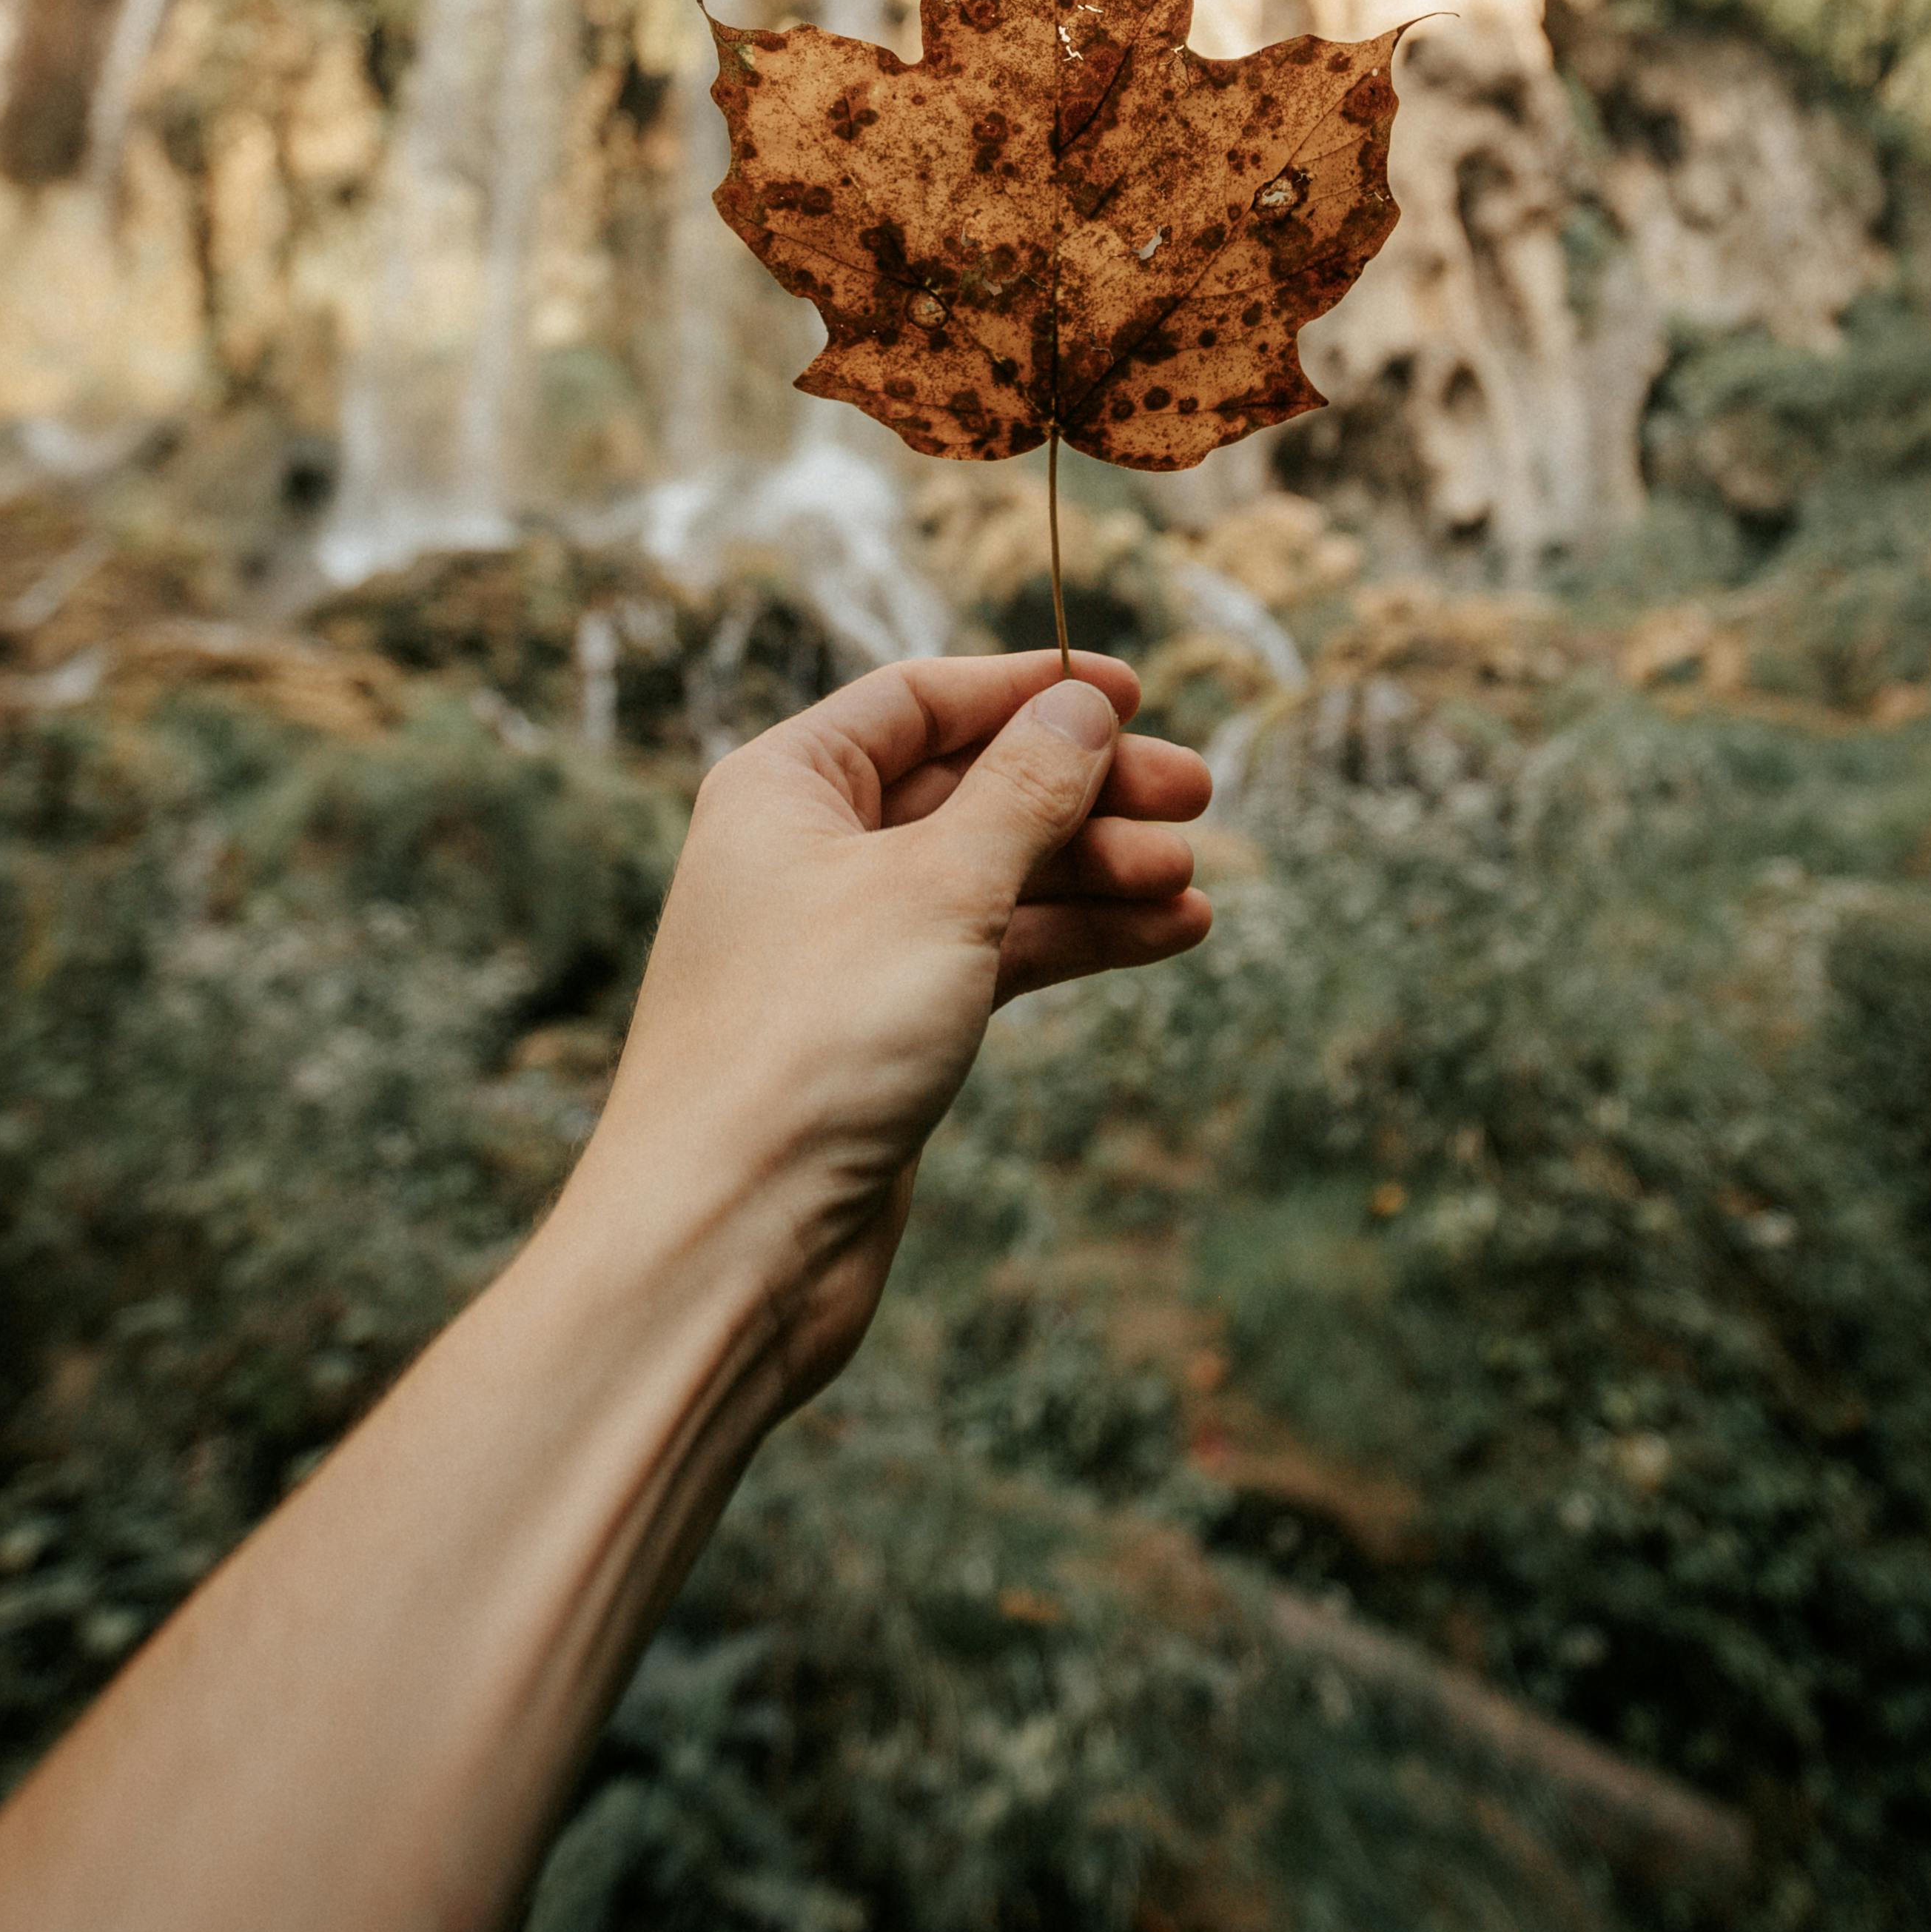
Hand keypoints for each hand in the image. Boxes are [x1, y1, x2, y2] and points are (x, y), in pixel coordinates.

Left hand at [565, 652, 1212, 1407]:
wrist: (733, 1241)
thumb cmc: (809, 1041)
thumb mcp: (938, 886)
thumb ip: (1022, 790)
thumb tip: (1081, 708)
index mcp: (786, 787)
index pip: (921, 701)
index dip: (1029, 691)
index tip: (1134, 694)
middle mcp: (810, 853)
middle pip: (971, 786)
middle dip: (1085, 790)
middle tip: (1197, 796)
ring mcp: (850, 945)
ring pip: (994, 874)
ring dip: (1095, 871)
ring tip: (1189, 884)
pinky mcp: (887, 1027)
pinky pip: (996, 952)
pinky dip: (1075, 940)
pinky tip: (1166, 935)